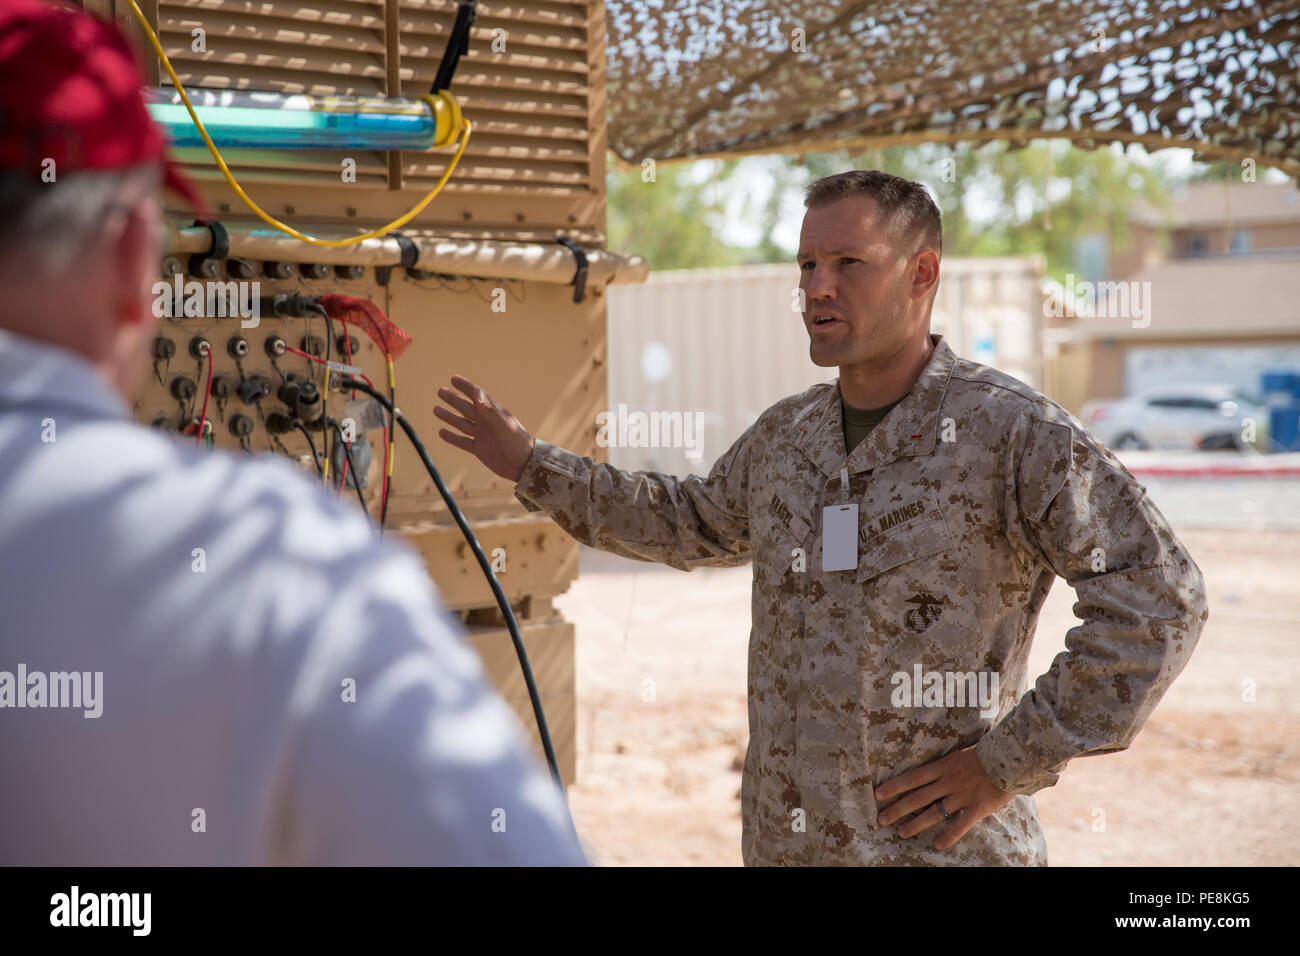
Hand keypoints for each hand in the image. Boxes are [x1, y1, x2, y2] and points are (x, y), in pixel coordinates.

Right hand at [435, 375, 535, 482]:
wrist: (524, 465)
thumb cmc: (518, 441)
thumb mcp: (504, 424)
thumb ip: (490, 411)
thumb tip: (477, 397)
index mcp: (493, 413)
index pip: (477, 396)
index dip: (466, 387)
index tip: (454, 379)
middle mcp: (486, 422)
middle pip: (466, 408)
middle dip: (453, 399)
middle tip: (440, 391)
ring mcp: (482, 436)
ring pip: (461, 424)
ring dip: (449, 417)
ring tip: (436, 409)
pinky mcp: (479, 450)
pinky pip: (462, 441)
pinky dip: (452, 438)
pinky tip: (441, 432)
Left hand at [874, 744, 1014, 850]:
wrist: (1010, 757)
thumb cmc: (987, 753)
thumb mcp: (961, 754)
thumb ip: (947, 765)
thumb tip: (934, 770)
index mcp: (943, 766)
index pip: (912, 777)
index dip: (894, 786)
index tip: (878, 794)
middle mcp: (948, 782)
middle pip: (917, 797)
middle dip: (897, 809)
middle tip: (881, 819)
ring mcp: (961, 796)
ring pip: (933, 813)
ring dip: (916, 825)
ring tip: (901, 833)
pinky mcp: (976, 808)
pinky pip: (959, 825)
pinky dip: (948, 836)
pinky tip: (937, 845)